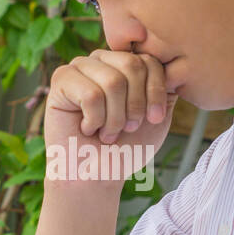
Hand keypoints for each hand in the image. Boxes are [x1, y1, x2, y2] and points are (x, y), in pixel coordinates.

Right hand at [43, 49, 177, 181]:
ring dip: (115, 118)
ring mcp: (80, 66)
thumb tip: (172, 65)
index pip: (150, 61)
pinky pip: (91, 95)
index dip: (156, 93)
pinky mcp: (61, 79)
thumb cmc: (126, 147)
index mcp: (125, 62)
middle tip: (127, 128)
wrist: (98, 175)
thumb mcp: (158, 114)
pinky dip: (95, 121)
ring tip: (106, 132)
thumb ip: (167, 86)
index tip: (153, 119)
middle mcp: (102, 59)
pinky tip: (87, 128)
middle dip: (135, 106)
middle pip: (132, 66)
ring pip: (112, 82)